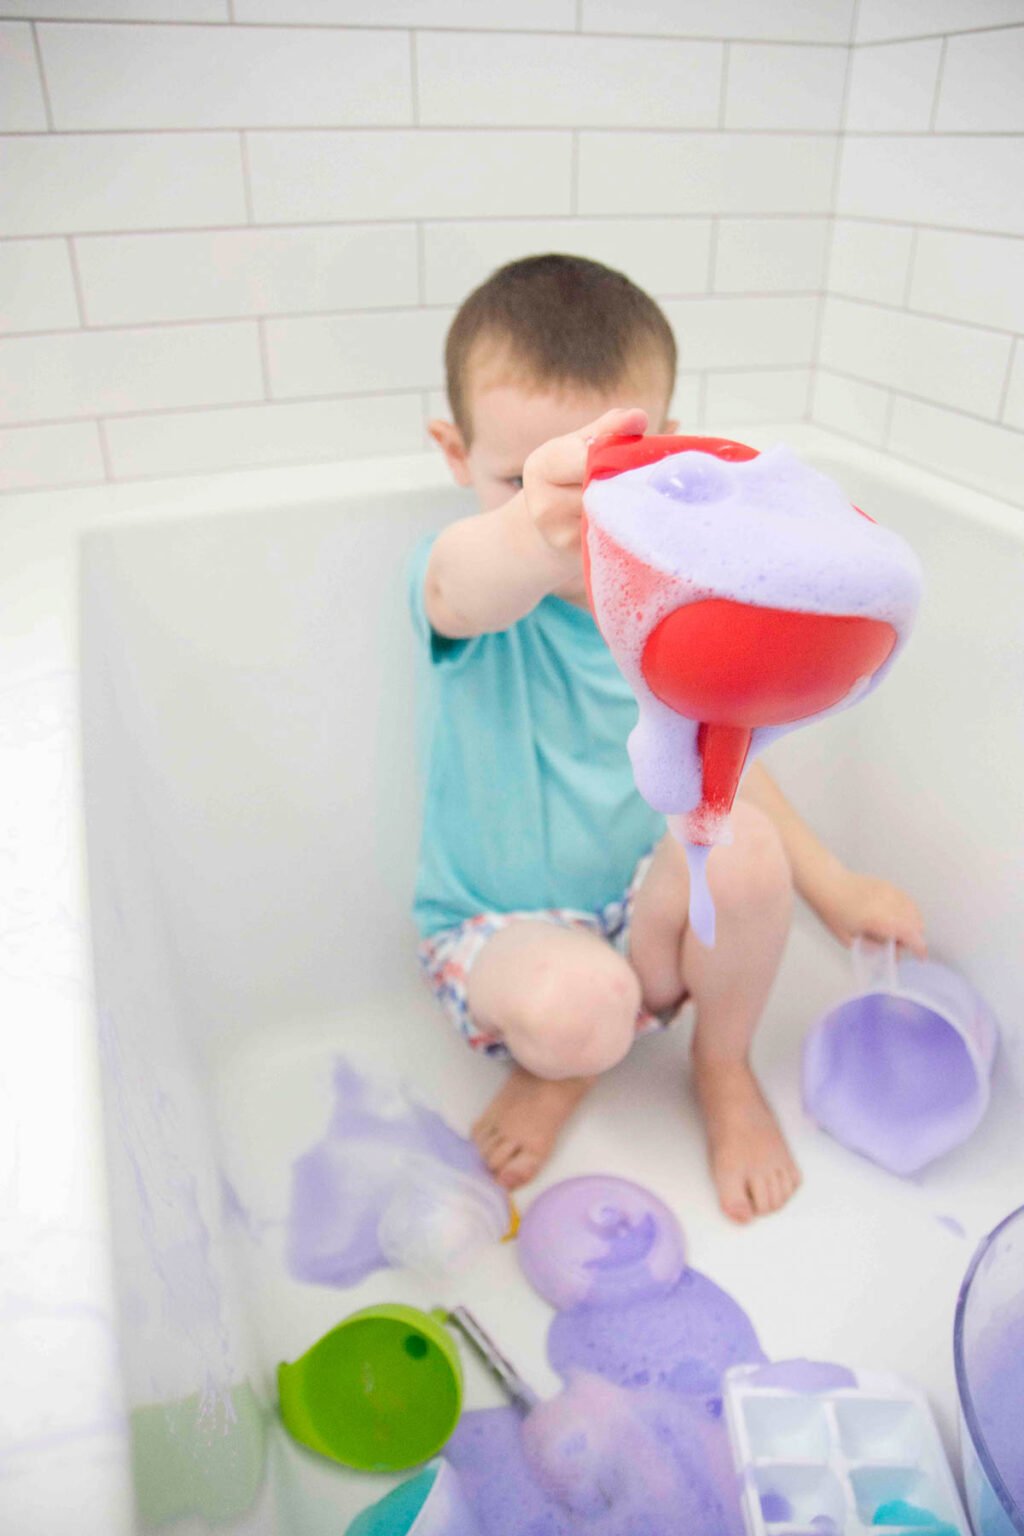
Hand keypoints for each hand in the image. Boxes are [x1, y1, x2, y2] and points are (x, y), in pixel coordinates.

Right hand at [521, 406, 647, 558]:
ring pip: (614, 512)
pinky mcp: (582, 558)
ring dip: (635, 501)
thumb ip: (607, 430)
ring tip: (641, 491)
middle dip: (629, 476)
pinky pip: (617, 535)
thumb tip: (638, 417)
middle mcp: (545, 506)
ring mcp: (562, 537)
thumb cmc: (569, 477)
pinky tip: (635, 516)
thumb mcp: (577, 447)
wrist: (547, 529)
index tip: (641, 431)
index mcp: (541, 467)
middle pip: (604, 486)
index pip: (585, 457)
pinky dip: (631, 524)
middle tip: (649, 468)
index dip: (616, 448)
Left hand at [816, 867, 926, 957]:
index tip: (920, 957)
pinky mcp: (889, 886)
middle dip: (912, 937)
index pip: (911, 936)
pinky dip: (908, 911)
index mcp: (880, 920)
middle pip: (916, 924)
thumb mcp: (850, 939)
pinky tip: (895, 917)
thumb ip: (873, 947)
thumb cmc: (833, 912)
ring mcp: (891, 893)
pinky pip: (908, 901)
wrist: (828, 884)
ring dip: (912, 924)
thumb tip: (889, 953)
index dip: (919, 949)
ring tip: (895, 930)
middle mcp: (890, 905)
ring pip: (915, 911)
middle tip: (896, 944)